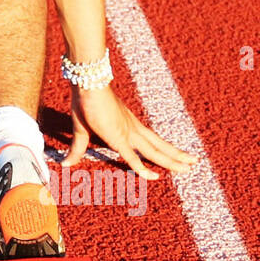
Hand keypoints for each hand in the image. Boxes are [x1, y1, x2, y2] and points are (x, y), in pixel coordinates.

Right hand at [64, 84, 196, 180]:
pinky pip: (132, 157)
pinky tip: (154, 177)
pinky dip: (142, 168)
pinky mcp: (118, 138)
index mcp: (128, 125)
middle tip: (194, 162)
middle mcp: (133, 129)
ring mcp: (128, 133)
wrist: (87, 83)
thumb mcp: (81, 130)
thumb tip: (65, 163)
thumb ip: (77, 149)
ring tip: (190, 167)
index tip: (176, 156)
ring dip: (173, 160)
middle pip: (159, 145)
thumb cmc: (84, 101)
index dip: (163, 149)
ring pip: (155, 151)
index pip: (149, 141)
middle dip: (177, 155)